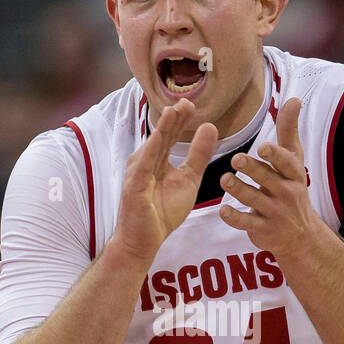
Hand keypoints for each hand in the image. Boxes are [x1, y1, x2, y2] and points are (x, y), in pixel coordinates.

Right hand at [112, 97, 217, 265]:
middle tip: (187, 100)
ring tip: (173, 111)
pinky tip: (157, 139)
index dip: (180, 120)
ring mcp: (137, 174)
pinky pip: (143, 167)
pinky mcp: (134, 188)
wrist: (143, 242)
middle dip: (173, 118)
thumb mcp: (188, 180)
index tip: (193, 104)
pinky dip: (150, 152)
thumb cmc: (161, 212)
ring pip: (151, 147)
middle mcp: (144, 162)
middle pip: (161, 137)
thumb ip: (199, 155)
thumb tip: (210, 126)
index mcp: (156, 159)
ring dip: (162, 129)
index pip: (170, 135)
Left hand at [218, 97, 318, 255]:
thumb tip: (293, 98)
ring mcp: (275, 212)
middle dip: (253, 169)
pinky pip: (247, 223)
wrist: (300, 235)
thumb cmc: (292, 187)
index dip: (275, 156)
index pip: (286, 162)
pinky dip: (235, 218)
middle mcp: (286, 192)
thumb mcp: (294, 160)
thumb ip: (288, 130)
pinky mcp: (263, 229)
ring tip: (225, 179)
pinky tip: (223, 210)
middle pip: (267, 179)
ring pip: (254, 199)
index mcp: (293, 173)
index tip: (263, 147)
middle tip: (237, 160)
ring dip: (239, 190)